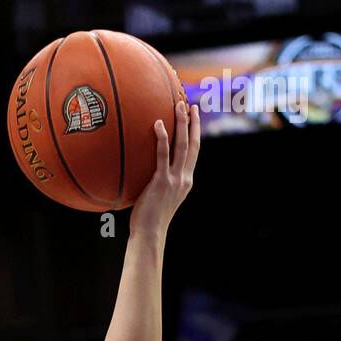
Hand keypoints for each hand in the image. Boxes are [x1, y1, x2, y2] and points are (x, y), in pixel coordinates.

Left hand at [130, 102, 199, 239]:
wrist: (149, 234)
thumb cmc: (148, 219)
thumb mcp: (159, 198)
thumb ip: (158, 183)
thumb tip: (145, 171)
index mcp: (185, 182)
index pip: (194, 154)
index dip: (195, 135)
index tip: (194, 119)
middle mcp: (184, 179)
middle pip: (193, 145)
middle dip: (194, 124)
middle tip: (192, 105)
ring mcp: (174, 180)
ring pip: (183, 146)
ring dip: (182, 124)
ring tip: (180, 105)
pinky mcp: (162, 182)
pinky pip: (163, 155)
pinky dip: (162, 138)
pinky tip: (158, 124)